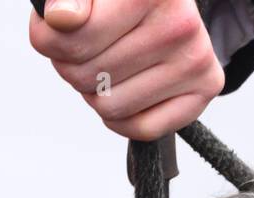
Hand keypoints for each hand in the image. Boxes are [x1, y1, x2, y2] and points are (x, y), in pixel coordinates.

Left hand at [30, 0, 225, 140]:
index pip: (72, 39)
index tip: (56, 28)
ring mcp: (195, 59)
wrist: (168, 3)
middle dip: (73, 67)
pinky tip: (124, 92)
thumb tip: (61, 20)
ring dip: (96, 93)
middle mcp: (179, 23)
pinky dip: (122, 119)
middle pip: (86, 75)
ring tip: (107, 67)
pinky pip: (142, 128)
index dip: (48, 39)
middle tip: (86, 50)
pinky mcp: (206, 88)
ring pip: (109, 106)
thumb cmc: (118, 0)